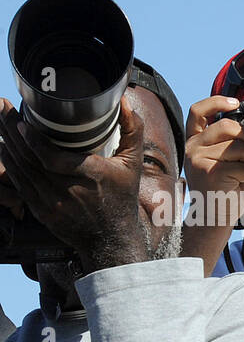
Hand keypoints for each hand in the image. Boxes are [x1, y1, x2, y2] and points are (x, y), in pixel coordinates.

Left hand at [0, 96, 146, 269]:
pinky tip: (4, 147)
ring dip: (7, 142)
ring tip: (0, 121)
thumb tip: (125, 103)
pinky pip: (19, 183)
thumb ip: (133, 131)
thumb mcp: (133, 164)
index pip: (52, 158)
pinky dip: (9, 163)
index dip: (32, 139)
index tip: (21, 120)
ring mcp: (52, 203)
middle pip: (29, 157)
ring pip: (20, 168)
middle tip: (2, 106)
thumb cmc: (121, 197)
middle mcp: (68, 190)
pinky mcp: (41, 211)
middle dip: (11, 129)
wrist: (112, 238)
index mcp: (92, 176)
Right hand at [184, 95, 243, 208]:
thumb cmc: (223, 190)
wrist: (213, 219)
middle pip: (229, 126)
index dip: (216, 101)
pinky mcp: (211, 173)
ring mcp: (199, 159)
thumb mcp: (222, 161)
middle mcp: (192, 147)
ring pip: (241, 148)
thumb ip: (227, 144)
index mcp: (195, 140)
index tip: (235, 103)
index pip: (198, 110)